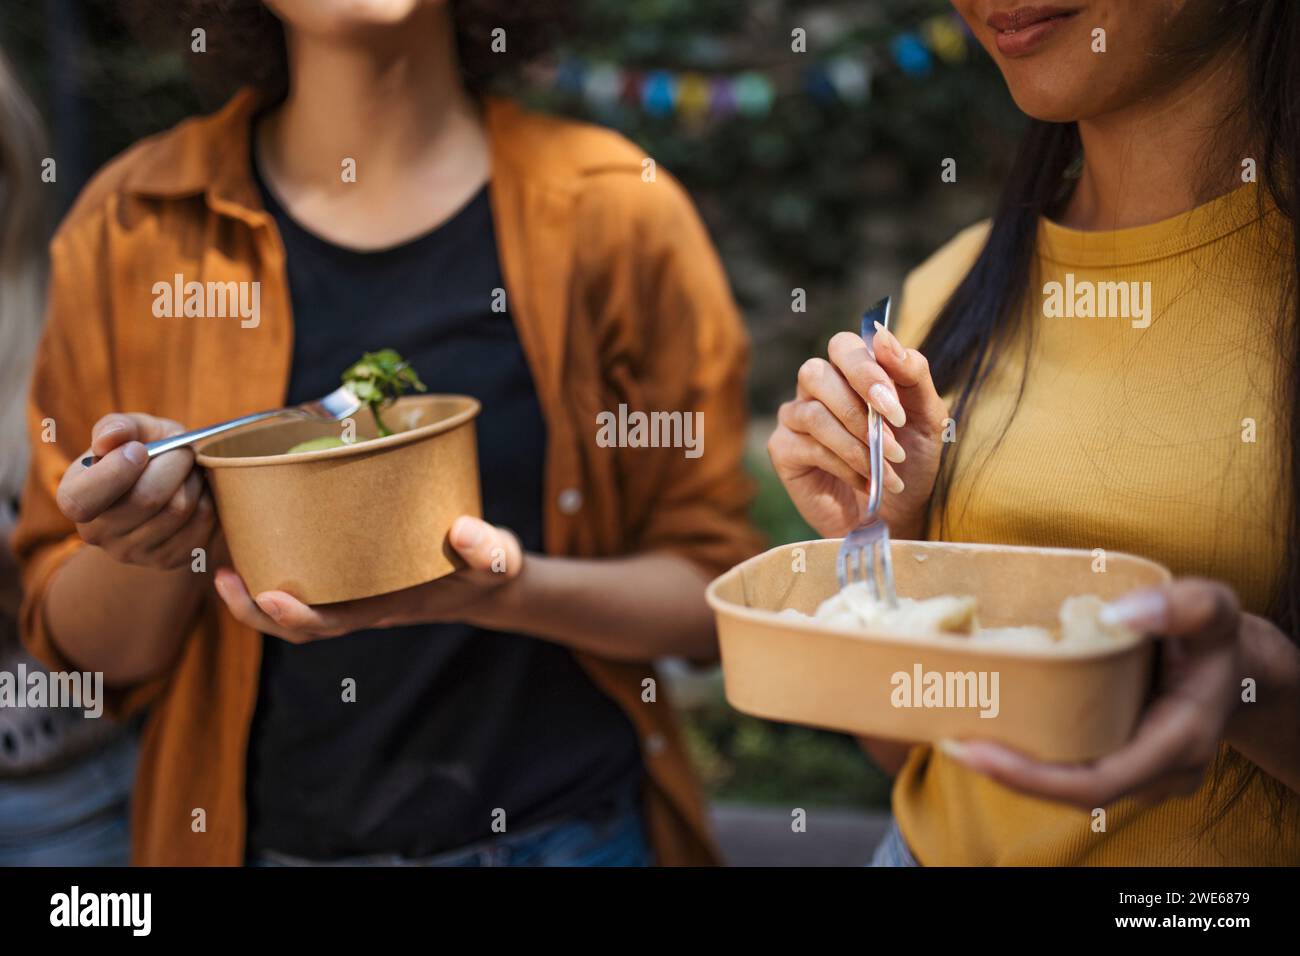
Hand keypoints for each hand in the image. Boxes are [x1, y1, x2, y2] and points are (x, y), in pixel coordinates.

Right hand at [55, 413, 215, 569]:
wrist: (171, 487)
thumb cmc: (145, 451)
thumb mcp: (130, 431)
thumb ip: (117, 427)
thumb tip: (109, 439)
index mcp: (74, 498)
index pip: (82, 500)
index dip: (116, 472)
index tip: (140, 449)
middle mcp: (98, 533)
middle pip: (146, 499)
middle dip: (174, 463)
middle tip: (183, 450)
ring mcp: (134, 552)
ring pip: (179, 509)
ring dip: (194, 480)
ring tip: (190, 469)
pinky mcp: (170, 559)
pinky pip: (202, 523)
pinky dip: (208, 498)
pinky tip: (199, 490)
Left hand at [213, 515, 522, 642]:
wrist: (485, 576)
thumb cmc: (486, 570)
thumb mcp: (498, 560)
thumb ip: (487, 548)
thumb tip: (463, 530)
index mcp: (383, 608)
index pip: (330, 624)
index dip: (295, 617)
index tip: (268, 595)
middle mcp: (357, 604)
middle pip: (296, 623)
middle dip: (254, 610)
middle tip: (222, 577)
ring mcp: (349, 590)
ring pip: (290, 604)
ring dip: (252, 593)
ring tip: (224, 561)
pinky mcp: (347, 568)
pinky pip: (302, 576)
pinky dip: (273, 564)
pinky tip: (256, 537)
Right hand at [767, 324, 948, 539]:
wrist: (898, 514)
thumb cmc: (911, 461)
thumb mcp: (927, 416)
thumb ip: (912, 373)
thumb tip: (882, 336)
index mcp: (850, 372)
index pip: (843, 346)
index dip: (866, 371)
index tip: (896, 409)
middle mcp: (818, 389)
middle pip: (815, 372)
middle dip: (857, 406)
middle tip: (891, 435)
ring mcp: (796, 418)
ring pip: (813, 413)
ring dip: (856, 443)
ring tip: (887, 468)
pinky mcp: (784, 451)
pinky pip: (808, 446)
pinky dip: (844, 465)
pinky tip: (866, 482)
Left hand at [945, 579, 1244, 807]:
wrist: (1233, 666)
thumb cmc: (1217, 637)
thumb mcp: (1215, 608)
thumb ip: (1181, 606)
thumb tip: (1118, 612)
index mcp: (1178, 742)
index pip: (1097, 783)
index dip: (1032, 777)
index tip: (975, 750)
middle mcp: (1158, 773)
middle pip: (1071, 792)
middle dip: (1007, 773)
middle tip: (949, 741)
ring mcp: (1139, 775)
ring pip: (1067, 786)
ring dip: (1012, 768)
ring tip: (955, 735)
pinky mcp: (1121, 763)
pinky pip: (1071, 769)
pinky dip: (1029, 756)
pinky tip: (987, 729)